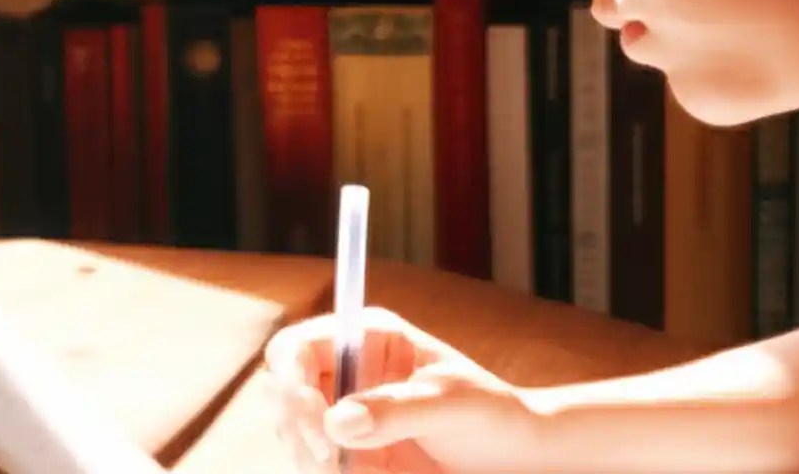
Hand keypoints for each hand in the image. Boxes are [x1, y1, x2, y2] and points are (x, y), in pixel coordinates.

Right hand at [263, 307, 543, 472]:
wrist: (516, 459)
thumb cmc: (492, 416)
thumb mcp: (450, 406)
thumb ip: (395, 410)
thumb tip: (338, 420)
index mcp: (367, 338)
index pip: (297, 346)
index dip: (291, 378)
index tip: (313, 416)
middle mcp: (346, 372)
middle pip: (282, 393)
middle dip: (298, 428)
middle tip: (331, 460)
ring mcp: (343, 416)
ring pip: (293, 437)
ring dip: (313, 459)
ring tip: (364, 471)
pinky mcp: (348, 455)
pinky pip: (315, 465)